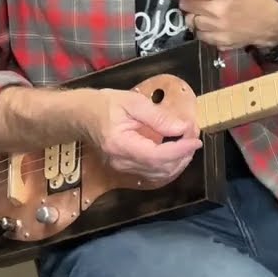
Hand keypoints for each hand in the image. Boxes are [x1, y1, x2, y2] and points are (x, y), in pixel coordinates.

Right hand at [84, 89, 201, 183]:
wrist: (82, 115)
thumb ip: (158, 117)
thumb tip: (182, 127)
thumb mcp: (132, 102)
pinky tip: (176, 153)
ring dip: (178, 162)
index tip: (195, 140)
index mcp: (121, 145)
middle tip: (194, 137)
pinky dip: (168, 165)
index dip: (179, 150)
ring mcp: (123, 168)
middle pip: (160, 169)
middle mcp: (121, 162)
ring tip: (188, 144)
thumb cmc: (105, 104)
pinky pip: (152, 173)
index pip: (156, 156)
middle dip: (182, 155)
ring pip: (158, 174)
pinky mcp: (126, 168)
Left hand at [167, 0, 277, 48]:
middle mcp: (218, 10)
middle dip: (188, 0)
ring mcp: (218, 29)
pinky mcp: (218, 42)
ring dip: (194, 15)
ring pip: (189, 21)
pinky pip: (198, 34)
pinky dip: (202, 29)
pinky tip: (213, 24)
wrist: (269, 23)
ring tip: (208, 12)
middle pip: (185, 4)